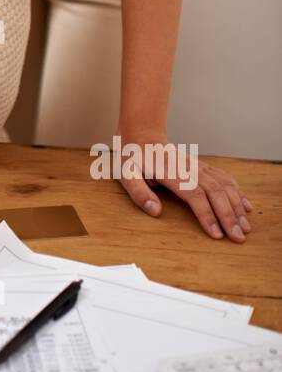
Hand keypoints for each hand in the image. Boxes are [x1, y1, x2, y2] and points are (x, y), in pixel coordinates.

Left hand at [115, 124, 252, 241]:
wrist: (142, 134)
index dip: (207, 215)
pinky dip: (237, 192)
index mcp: (171, 172)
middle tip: (238, 237)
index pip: (195, 195)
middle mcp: (189, 168)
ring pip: (224, 185)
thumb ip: (139, 193)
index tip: (217, 234)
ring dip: (237, 206)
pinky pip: (224, 178)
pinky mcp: (202, 167)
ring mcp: (198, 167)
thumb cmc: (132, 156)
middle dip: (229, 215)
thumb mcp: (125, 174)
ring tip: (245, 226)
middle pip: (216, 192)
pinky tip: (245, 205)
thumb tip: (156, 211)